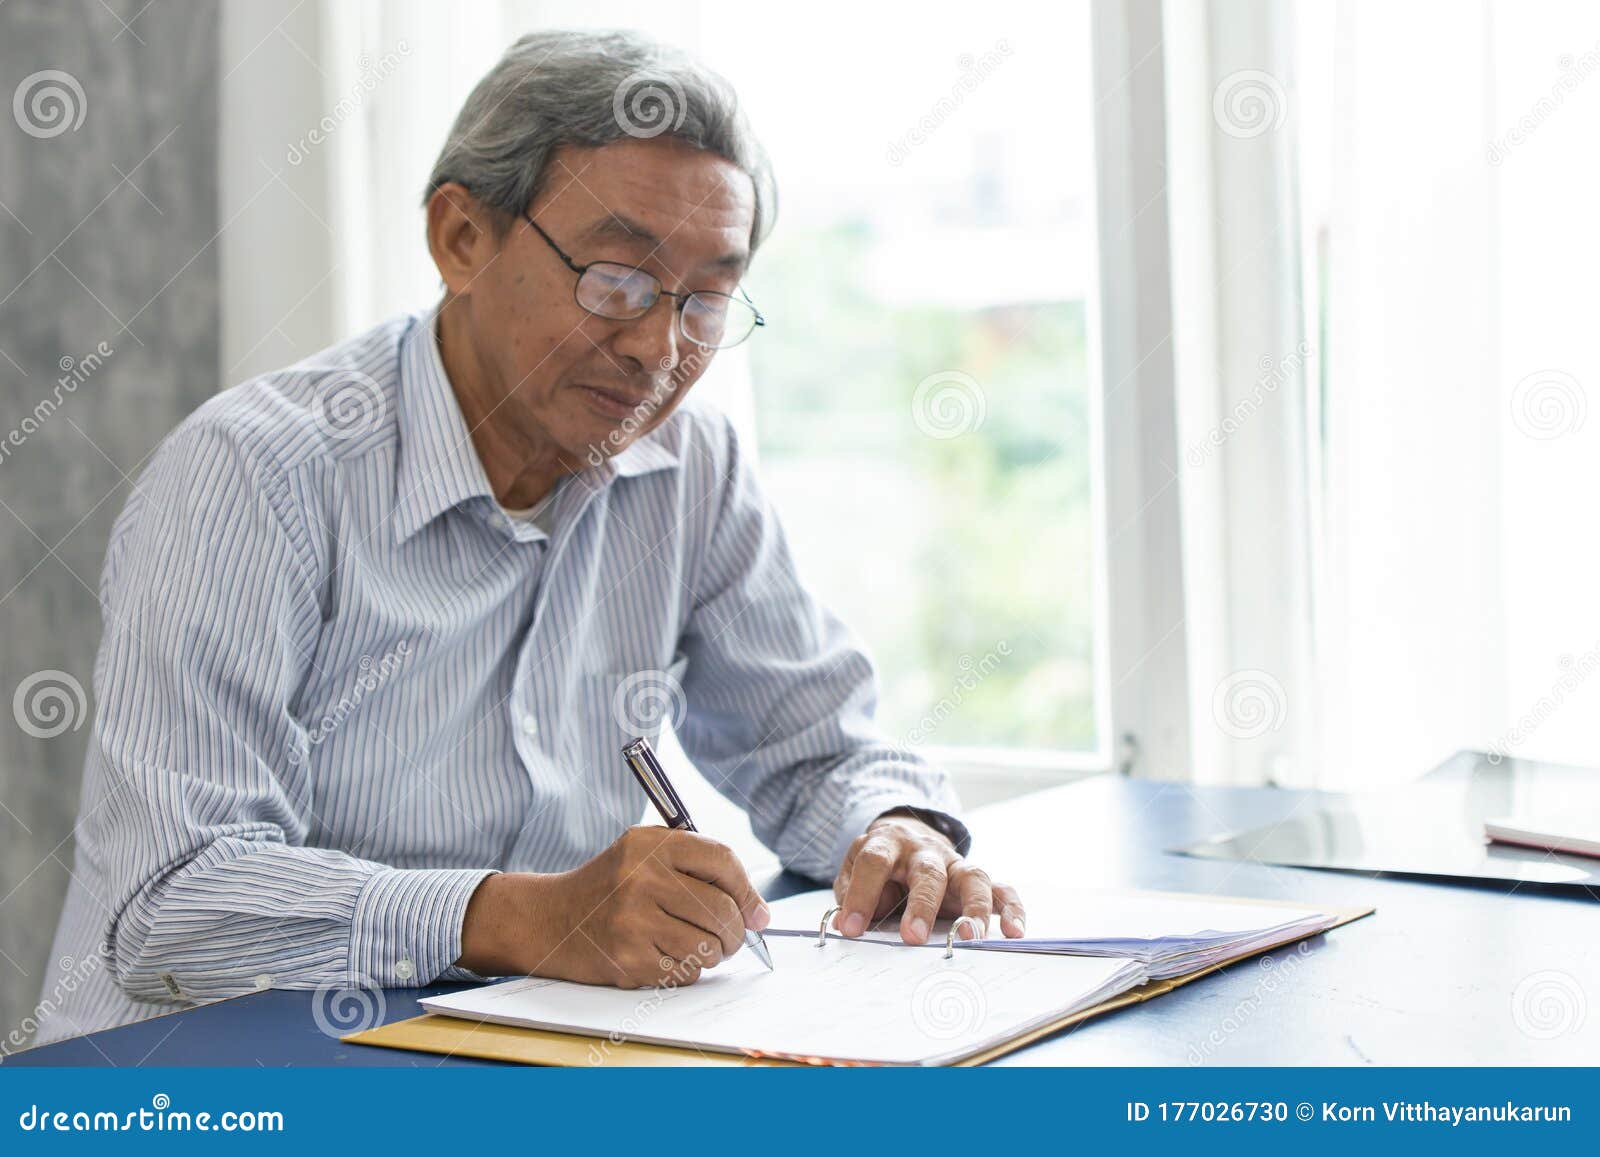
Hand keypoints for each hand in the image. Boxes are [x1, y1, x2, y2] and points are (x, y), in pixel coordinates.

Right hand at [457, 826, 770, 987]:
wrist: (550, 919)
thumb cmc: (609, 886)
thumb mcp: (644, 854)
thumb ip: (697, 868)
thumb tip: (758, 912)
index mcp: (649, 844)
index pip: (721, 860)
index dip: (748, 890)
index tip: (757, 913)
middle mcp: (641, 878)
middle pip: (721, 909)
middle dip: (735, 931)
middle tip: (731, 937)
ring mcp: (633, 921)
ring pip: (708, 946)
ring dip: (713, 954)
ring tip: (696, 945)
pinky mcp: (628, 959)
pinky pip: (685, 972)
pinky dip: (686, 970)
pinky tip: (665, 956)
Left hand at [832, 813, 1023, 944]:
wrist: (905, 837)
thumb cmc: (879, 865)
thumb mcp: (855, 870)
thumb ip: (852, 893)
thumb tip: (853, 922)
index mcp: (889, 844)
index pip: (875, 862)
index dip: (862, 894)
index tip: (852, 928)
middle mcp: (925, 851)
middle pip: (928, 871)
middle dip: (922, 905)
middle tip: (913, 938)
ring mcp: (955, 864)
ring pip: (973, 877)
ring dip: (974, 908)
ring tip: (970, 937)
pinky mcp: (975, 879)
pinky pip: (1002, 890)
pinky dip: (1011, 909)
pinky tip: (1014, 931)